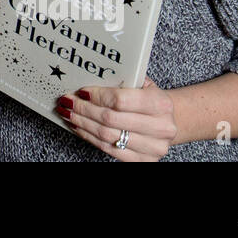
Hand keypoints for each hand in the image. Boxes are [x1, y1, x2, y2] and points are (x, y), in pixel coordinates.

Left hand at [58, 76, 177, 160]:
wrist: (169, 121)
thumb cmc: (150, 100)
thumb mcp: (143, 85)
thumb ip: (122, 81)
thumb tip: (90, 76)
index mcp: (160, 104)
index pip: (120, 100)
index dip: (96, 96)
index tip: (81, 91)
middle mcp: (160, 128)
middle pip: (109, 119)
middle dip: (83, 109)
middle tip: (68, 101)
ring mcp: (152, 147)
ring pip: (106, 135)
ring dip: (82, 123)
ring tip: (69, 113)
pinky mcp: (142, 160)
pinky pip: (108, 149)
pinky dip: (89, 137)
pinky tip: (79, 126)